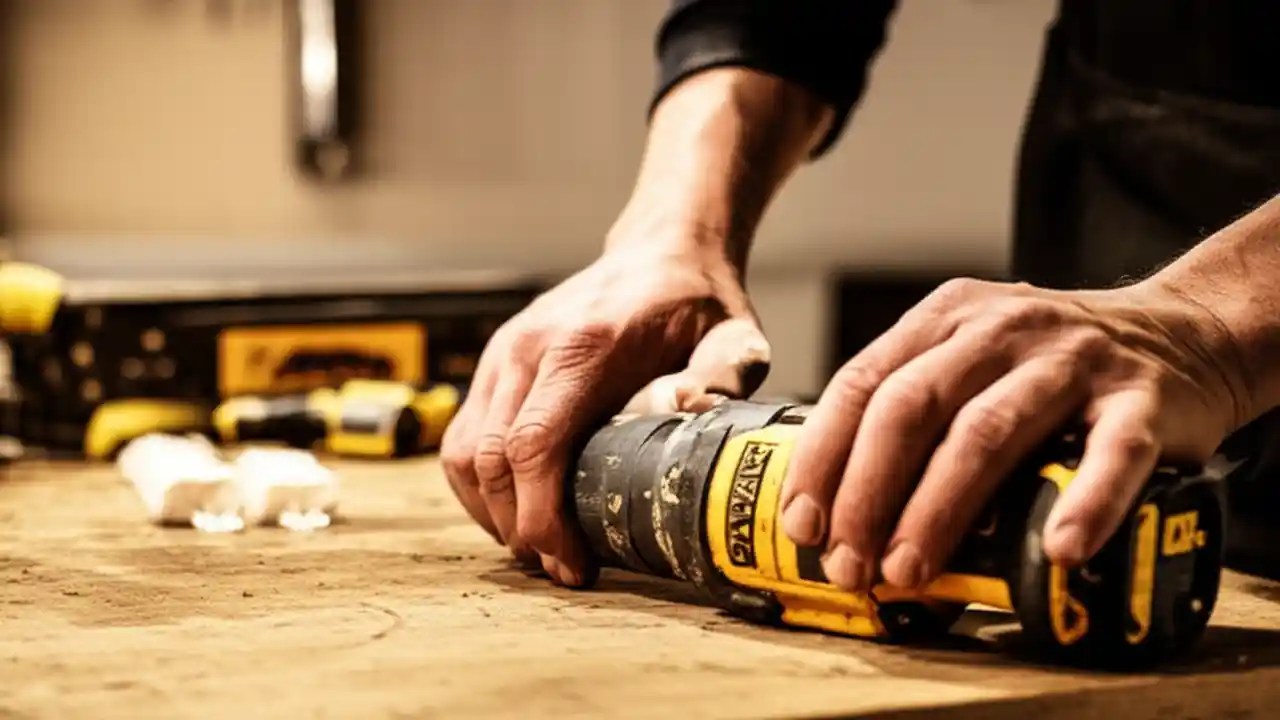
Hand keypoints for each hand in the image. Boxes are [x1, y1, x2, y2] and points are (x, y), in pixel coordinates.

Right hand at [441, 238, 769, 586]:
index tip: (570, 562)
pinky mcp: (493, 364)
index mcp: (583, 344)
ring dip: (491, 512)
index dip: (541, 517)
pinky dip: (479, 485)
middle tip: (562, 568)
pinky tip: (517, 510)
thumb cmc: (696, 303)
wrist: (660, 251)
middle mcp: (528, 347)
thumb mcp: (733, 338)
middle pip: (490, 460)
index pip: (533, 445)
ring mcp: (502, 353)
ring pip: (463, 453)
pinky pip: (463, 436)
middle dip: (518, 528)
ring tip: (539, 546)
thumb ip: (721, 379)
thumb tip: (688, 417)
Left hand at [780, 277, 1249, 591]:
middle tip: (851, 562)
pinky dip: (1085, 502)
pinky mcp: (1144, 399)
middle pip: (912, 407)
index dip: (825, 457)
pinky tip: (1058, 549)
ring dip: (941, 508)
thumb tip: (836, 504)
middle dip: (868, 491)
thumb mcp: (972, 356)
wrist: (1185, 331)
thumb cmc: (1052, 364)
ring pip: (989, 431)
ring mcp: (1073, 360)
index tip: (803, 522)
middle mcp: (1001, 329)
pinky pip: (1112, 453)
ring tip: (910, 569)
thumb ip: (912, 405)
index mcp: (946, 319)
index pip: (862, 383)